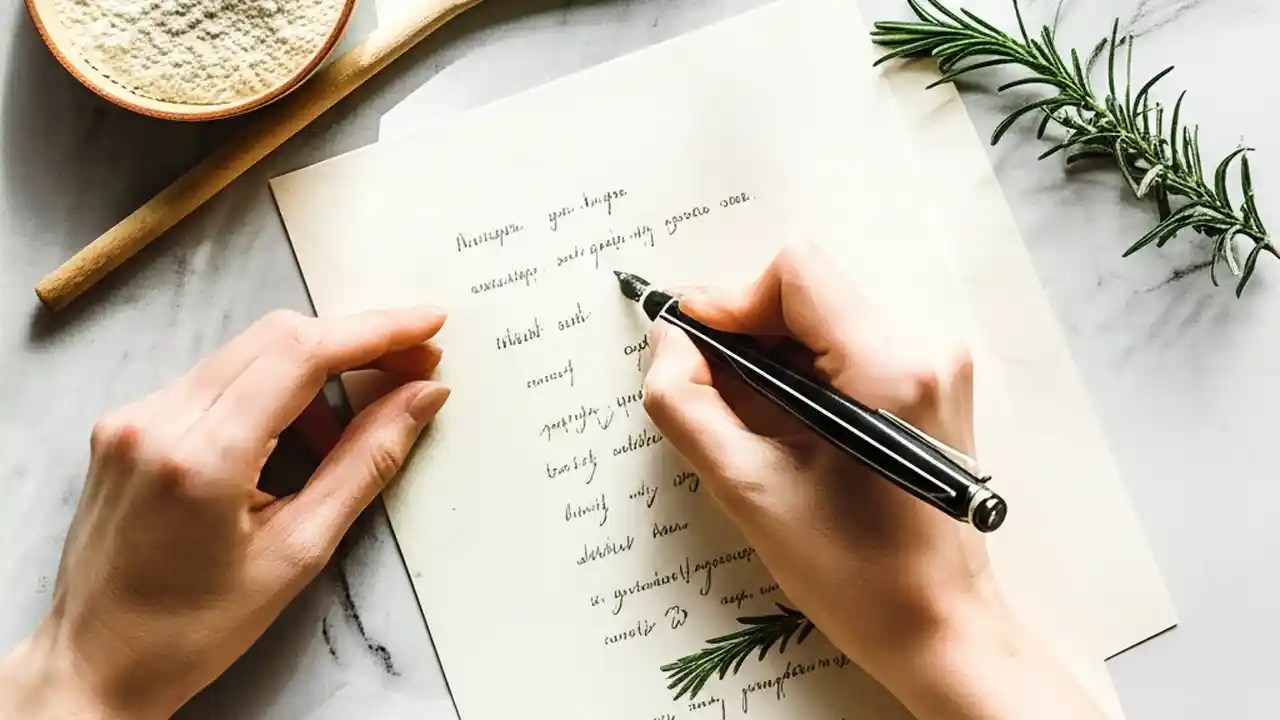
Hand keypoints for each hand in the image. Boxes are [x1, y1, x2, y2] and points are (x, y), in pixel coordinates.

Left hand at [0, 308, 448, 718]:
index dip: (376, 331)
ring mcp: (134, 415)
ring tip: (345, 432)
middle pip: (277, 335)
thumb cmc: (193, 629)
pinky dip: (271, 392)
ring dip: (314, 371)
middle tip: (411, 373)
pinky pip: (217, 377)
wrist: (97, 662)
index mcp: (202, 457)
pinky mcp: (129, 421)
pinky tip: (293, 439)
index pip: (301, 353)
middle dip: (354, 343)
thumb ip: (366, 462)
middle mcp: (157, 419)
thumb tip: (422, 398)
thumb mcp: (300, 551)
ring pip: (249, 351)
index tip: (429, 325)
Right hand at [642, 245, 1098, 717]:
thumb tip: (667, 342)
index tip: (693, 346)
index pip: (797, 272)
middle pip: (810, 290)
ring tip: (748, 416)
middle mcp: (924, 349)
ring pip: (826, 314)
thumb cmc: (854, 575)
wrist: (938, 626)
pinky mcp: (932, 384)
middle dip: (748, 330)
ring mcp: (936, 365)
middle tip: (709, 387)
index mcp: (888, 369)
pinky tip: (788, 423)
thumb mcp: (749, 490)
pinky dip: (804, 369)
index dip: (731, 301)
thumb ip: (688, 405)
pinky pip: (850, 344)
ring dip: (774, 352)